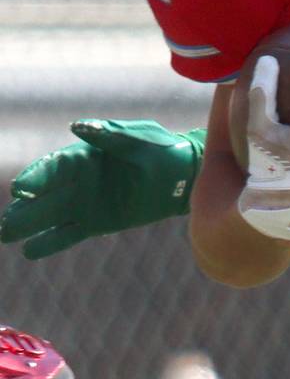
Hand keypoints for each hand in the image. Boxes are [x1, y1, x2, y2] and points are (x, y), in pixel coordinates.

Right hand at [1, 120, 203, 258]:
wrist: (182, 176)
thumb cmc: (160, 150)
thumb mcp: (138, 140)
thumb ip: (109, 135)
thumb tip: (78, 127)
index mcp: (82, 157)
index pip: (51, 168)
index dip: (35, 178)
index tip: (20, 191)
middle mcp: (76, 180)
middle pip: (42, 196)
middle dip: (22, 210)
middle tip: (3, 225)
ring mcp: (83, 203)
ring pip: (48, 216)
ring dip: (27, 226)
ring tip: (4, 236)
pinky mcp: (95, 223)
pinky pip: (67, 234)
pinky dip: (49, 243)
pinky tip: (29, 252)